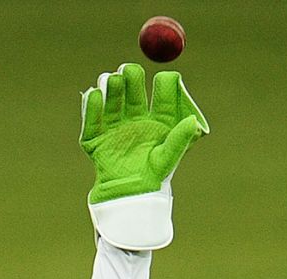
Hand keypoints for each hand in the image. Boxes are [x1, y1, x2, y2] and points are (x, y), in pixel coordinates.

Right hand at [80, 62, 208, 204]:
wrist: (127, 198)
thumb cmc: (153, 178)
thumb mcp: (168, 158)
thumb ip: (180, 139)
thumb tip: (194, 121)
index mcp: (159, 118)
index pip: (163, 90)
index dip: (164, 82)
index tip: (163, 81)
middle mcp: (137, 116)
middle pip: (134, 85)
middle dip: (130, 75)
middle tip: (129, 72)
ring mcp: (116, 123)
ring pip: (112, 95)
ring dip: (111, 85)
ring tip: (113, 82)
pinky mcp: (96, 136)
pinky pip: (92, 117)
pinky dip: (93, 104)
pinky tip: (96, 94)